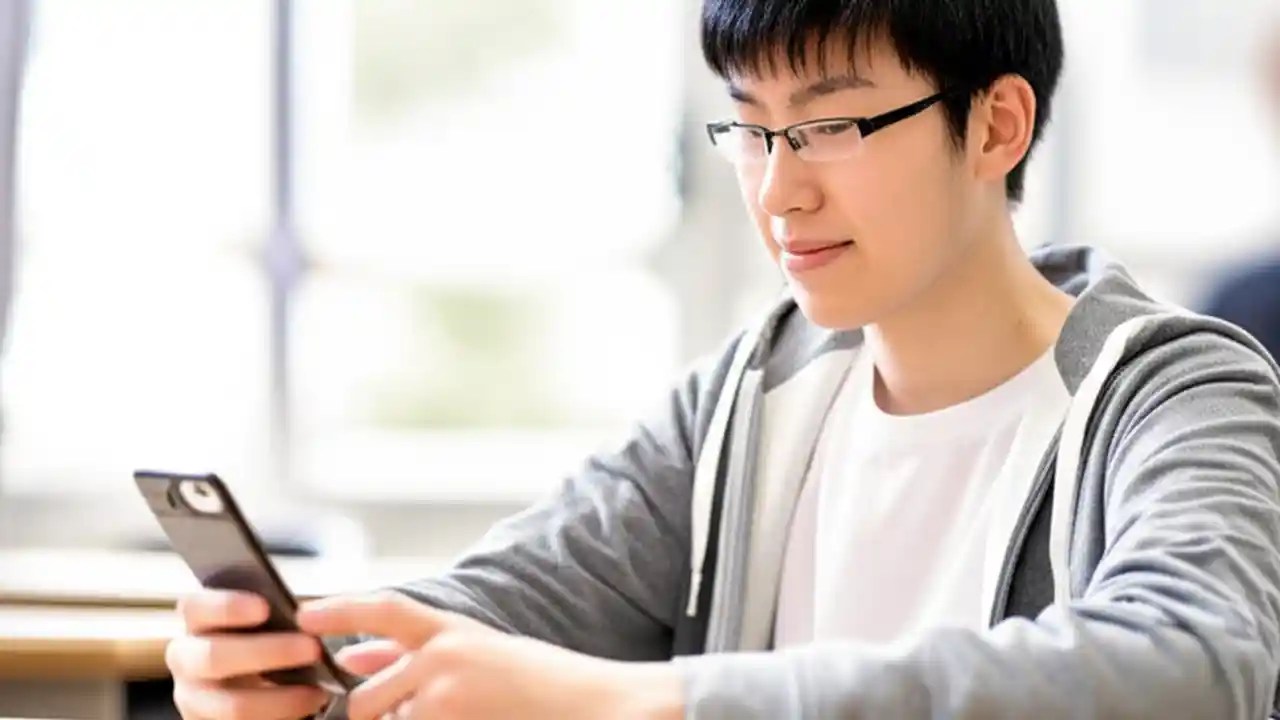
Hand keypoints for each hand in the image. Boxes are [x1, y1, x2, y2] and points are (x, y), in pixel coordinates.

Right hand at [166, 590, 330, 718]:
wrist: (252, 683)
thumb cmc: (262, 638)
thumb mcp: (261, 620)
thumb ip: (274, 614)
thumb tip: (308, 615)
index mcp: (196, 621)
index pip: (195, 607)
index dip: (226, 606)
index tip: (265, 608)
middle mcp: (186, 659)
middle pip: (213, 657)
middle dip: (267, 653)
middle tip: (313, 648)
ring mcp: (193, 698)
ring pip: (231, 705)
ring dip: (280, 700)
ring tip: (318, 692)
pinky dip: (279, 719)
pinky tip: (306, 708)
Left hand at [298, 591, 684, 719]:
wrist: (592, 705)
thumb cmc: (539, 683)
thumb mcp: (478, 655)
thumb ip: (412, 654)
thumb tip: (351, 656)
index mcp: (451, 629)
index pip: (382, 608)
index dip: (337, 609)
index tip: (301, 616)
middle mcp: (441, 656)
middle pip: (366, 695)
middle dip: (374, 716)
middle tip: (404, 717)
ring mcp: (443, 695)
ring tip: (457, 713)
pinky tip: (465, 718)